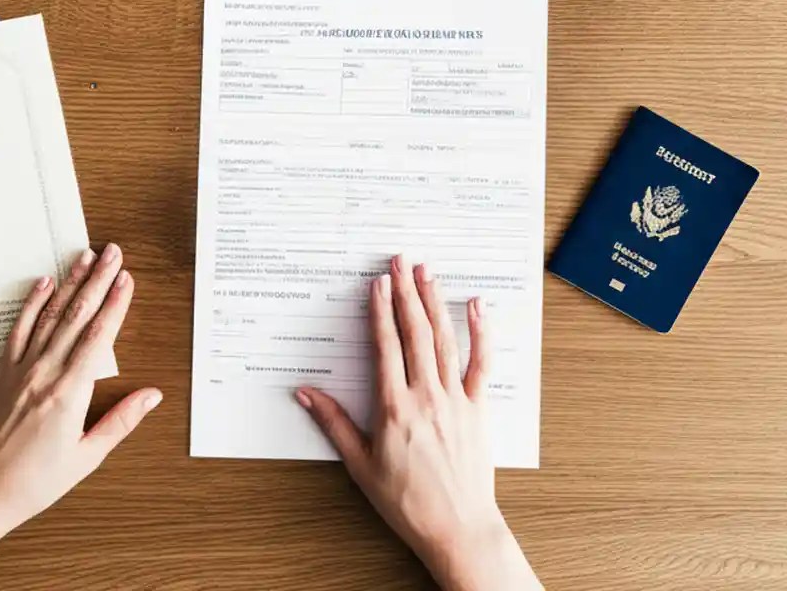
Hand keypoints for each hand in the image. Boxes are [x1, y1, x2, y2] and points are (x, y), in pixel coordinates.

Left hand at [0, 243, 160, 536]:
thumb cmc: (33, 483)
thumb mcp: (86, 457)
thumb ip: (120, 421)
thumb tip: (151, 395)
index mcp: (69, 395)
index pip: (99, 338)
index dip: (115, 305)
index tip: (127, 280)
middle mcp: (44, 375)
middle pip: (77, 318)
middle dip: (98, 282)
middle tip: (113, 253)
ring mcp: (20, 372)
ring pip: (50, 317)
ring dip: (70, 284)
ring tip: (85, 258)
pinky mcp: (1, 375)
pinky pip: (18, 331)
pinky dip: (32, 305)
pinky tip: (43, 285)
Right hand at [296, 255, 540, 590]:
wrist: (456, 526)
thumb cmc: (406, 502)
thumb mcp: (360, 465)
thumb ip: (333, 423)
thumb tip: (305, 393)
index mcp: (394, 408)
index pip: (385, 347)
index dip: (380, 311)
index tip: (376, 284)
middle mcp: (426, 397)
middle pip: (415, 333)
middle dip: (406, 293)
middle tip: (399, 261)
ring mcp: (455, 400)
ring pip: (444, 340)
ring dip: (434, 302)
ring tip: (426, 273)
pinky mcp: (477, 408)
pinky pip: (481, 363)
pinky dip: (481, 332)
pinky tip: (477, 306)